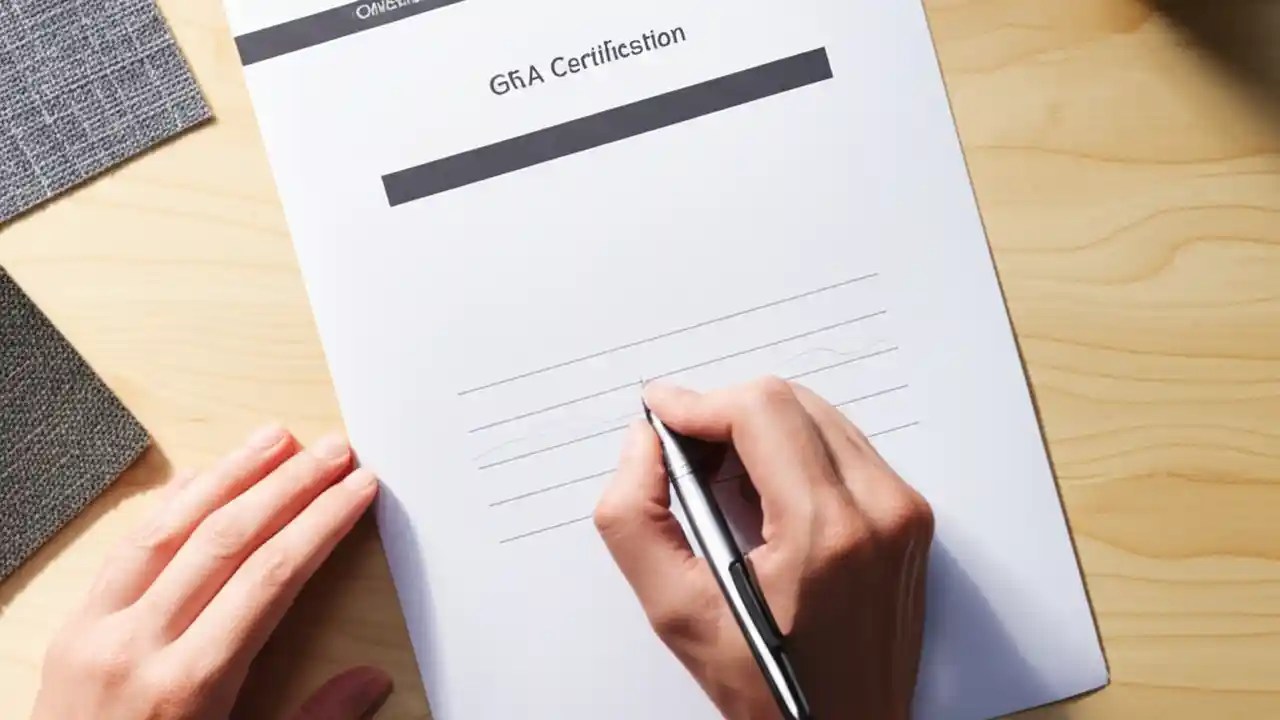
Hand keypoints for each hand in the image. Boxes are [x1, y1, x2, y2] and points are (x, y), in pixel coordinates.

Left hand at [31, 426, 390, 719]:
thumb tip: (373, 680)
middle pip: (227, 540)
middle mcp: (140, 647)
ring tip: (275, 438)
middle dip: (289, 486)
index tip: (357, 490)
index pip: (272, 576)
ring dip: (229, 475)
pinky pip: (124, 550)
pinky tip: (201, 477)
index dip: (321, 523)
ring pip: (170, 529)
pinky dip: (167, 506)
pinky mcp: (72, 629)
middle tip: (333, 451)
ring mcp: (98, 632)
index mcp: (191, 685)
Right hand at [594, 379, 933, 719]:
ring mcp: (902, 511)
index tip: (662, 413)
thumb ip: (637, 520)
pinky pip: (844, 446)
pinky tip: (764, 494)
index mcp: (825, 532)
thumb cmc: (775, 690)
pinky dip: (795, 450)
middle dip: (726, 414)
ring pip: (818, 416)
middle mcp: (879, 510)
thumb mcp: (678, 614)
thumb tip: (642, 446)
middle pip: (790, 402)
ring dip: (760, 429)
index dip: (699, 402)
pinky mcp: (909, 516)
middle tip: (685, 453)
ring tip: (722, 480)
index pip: (761, 411)